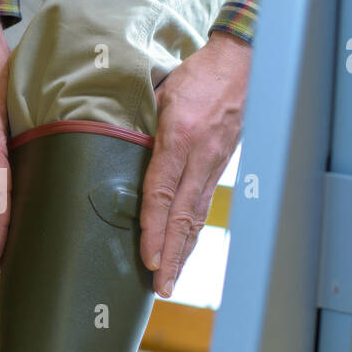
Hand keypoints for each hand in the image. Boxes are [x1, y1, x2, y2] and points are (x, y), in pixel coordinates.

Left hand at [140, 32, 251, 297]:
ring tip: (170, 281)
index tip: (148, 256)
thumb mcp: (160, 92)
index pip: (162, 192)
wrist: (242, 64)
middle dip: (172, 254)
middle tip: (162, 287)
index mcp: (179, 137)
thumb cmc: (195, 75)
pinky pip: (203, 207)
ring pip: (196, 217)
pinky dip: (193, 234)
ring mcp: (214, 165)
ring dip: (183, 252)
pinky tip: (185, 251)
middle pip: (182, 216)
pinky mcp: (221, 167)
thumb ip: (138, 123)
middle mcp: (199, 157)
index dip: (154, 227)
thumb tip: (109, 146)